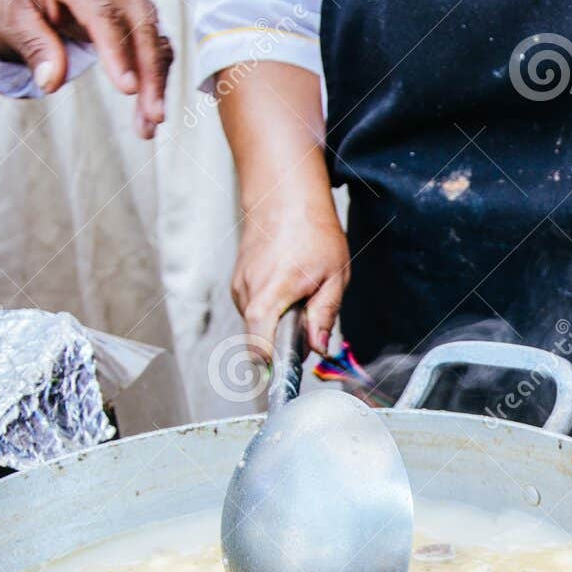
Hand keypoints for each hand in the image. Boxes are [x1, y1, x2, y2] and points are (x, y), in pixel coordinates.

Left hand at [0, 0, 171, 137]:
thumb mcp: (10, 14)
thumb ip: (33, 45)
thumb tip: (50, 81)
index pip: (103, 11)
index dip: (118, 51)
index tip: (128, 88)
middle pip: (141, 24)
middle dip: (151, 73)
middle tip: (152, 115)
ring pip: (156, 35)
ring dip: (157, 80)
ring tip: (150, 121)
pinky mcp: (138, 6)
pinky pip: (156, 41)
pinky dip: (156, 73)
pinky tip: (150, 103)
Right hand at [231, 199, 349, 356]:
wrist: (284, 199)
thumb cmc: (312, 232)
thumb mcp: (334, 277)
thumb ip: (324, 315)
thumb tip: (318, 348)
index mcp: (272, 291)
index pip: (257, 338)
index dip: (267, 361)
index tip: (280, 373)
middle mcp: (248, 291)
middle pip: (260, 339)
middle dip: (284, 342)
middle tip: (309, 323)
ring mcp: (239, 287)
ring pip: (257, 326)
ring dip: (279, 324)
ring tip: (300, 296)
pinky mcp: (238, 285)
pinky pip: (255, 312)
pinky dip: (272, 311)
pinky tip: (287, 290)